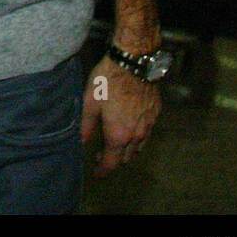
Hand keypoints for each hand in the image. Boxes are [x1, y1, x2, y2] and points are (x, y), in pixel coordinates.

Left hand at [80, 56, 160, 176]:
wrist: (134, 63)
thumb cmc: (108, 80)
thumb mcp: (90, 102)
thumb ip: (86, 125)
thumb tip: (81, 142)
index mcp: (118, 134)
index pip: (111, 162)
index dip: (103, 170)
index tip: (96, 173)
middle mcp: (137, 135)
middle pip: (126, 157)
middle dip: (113, 159)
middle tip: (100, 154)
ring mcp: (149, 125)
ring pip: (138, 147)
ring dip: (126, 149)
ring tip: (114, 142)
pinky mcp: (155, 114)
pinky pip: (147, 133)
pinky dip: (137, 136)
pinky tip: (128, 127)